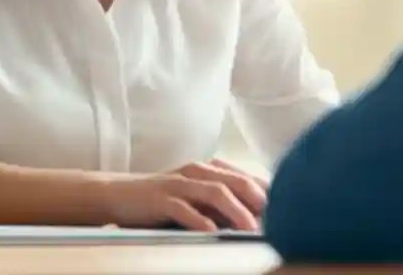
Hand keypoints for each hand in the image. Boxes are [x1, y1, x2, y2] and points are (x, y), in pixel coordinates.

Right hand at [98, 159, 268, 231]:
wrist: (117, 194)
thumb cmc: (162, 199)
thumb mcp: (194, 198)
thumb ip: (220, 205)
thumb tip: (253, 220)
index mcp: (208, 169)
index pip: (245, 177)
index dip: (265, 192)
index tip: (285, 208)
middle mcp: (196, 172)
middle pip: (235, 181)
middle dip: (257, 199)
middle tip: (276, 216)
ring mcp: (178, 184)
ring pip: (214, 192)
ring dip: (236, 211)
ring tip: (250, 228)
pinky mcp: (161, 198)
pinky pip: (184, 209)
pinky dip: (200, 220)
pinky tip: (213, 232)